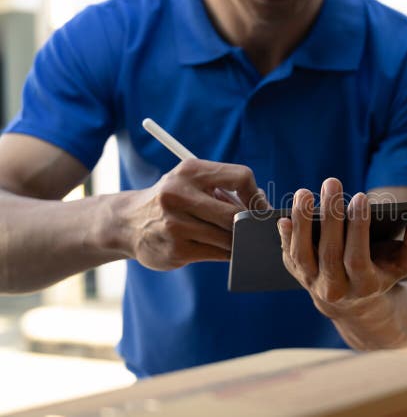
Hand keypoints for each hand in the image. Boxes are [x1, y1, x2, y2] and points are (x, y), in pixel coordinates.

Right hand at [116, 159, 263, 269]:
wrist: (126, 223)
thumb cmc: (171, 200)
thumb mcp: (190, 182)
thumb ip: (223, 188)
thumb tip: (261, 201)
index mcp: (190, 171)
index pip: (241, 177)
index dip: (256, 195)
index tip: (260, 207)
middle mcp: (180, 194)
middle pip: (235, 214)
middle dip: (248, 224)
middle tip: (255, 229)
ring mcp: (176, 224)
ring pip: (227, 237)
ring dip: (238, 241)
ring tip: (241, 240)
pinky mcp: (176, 249)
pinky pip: (217, 253)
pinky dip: (227, 253)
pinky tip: (227, 250)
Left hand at [277, 178, 406, 319]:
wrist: (353, 302)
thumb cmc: (383, 271)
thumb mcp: (405, 263)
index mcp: (365, 286)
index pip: (357, 257)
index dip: (358, 229)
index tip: (360, 198)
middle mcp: (336, 289)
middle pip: (329, 253)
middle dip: (331, 216)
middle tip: (332, 183)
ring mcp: (313, 283)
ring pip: (303, 254)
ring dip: (302, 223)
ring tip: (304, 193)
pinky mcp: (297, 274)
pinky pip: (288, 255)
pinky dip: (284, 237)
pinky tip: (283, 217)